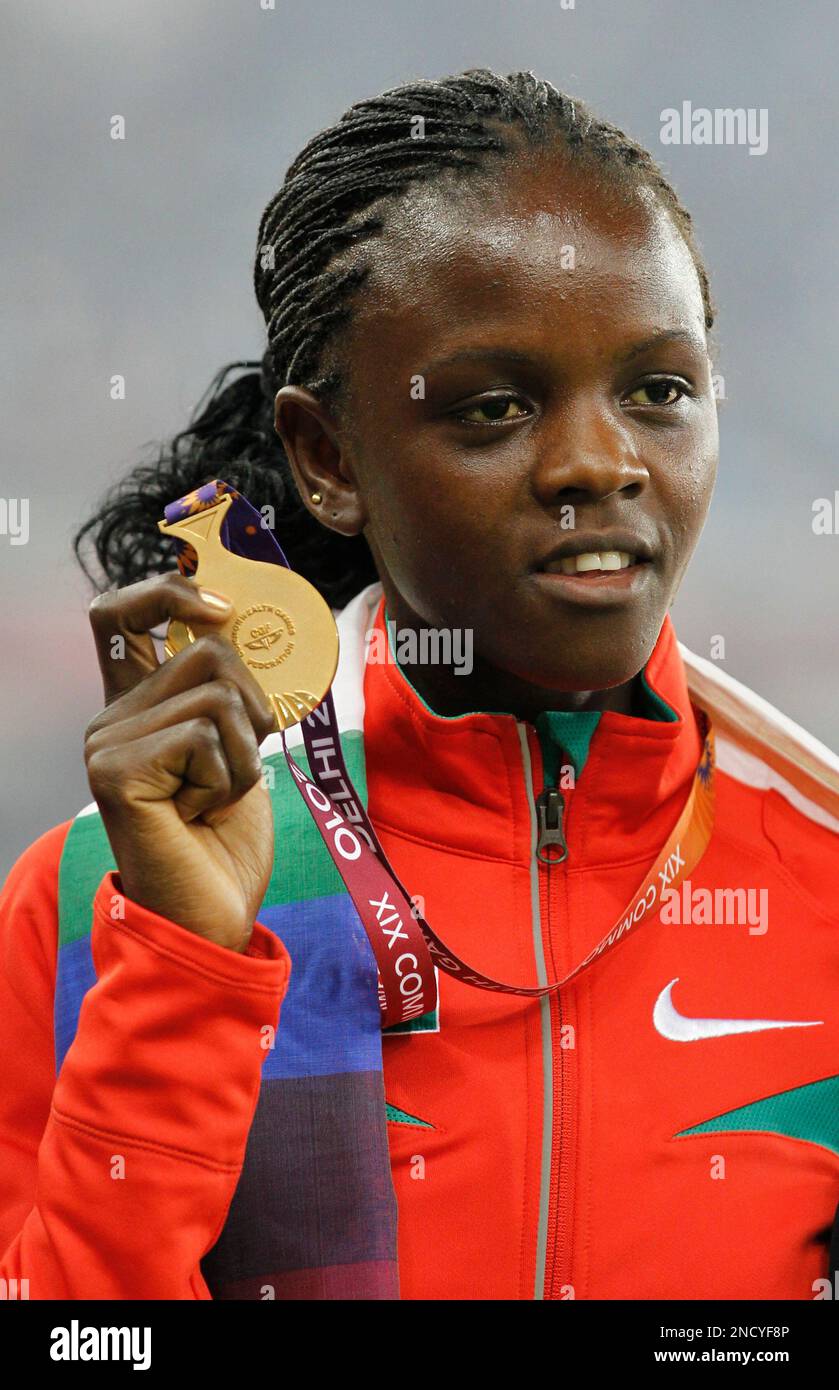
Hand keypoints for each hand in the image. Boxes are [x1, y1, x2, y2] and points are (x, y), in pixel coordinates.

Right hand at [83, 573, 275, 951]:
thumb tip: (245, 625)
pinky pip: (205, 734)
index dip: (170, 591)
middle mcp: (112, 717)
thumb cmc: (225, 841)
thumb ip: (228, 692)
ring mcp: (106, 742)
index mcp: (138, 707)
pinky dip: (228, 777)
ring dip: (244, 753)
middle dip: (253, 709)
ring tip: (216, 798)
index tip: (224, 607)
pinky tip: (199, 815)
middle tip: (236, 769)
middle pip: (209, 650)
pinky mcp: (115, 769)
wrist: (211, 918)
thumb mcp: (236, 750)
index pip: (121, 613)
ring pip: (216, 693)